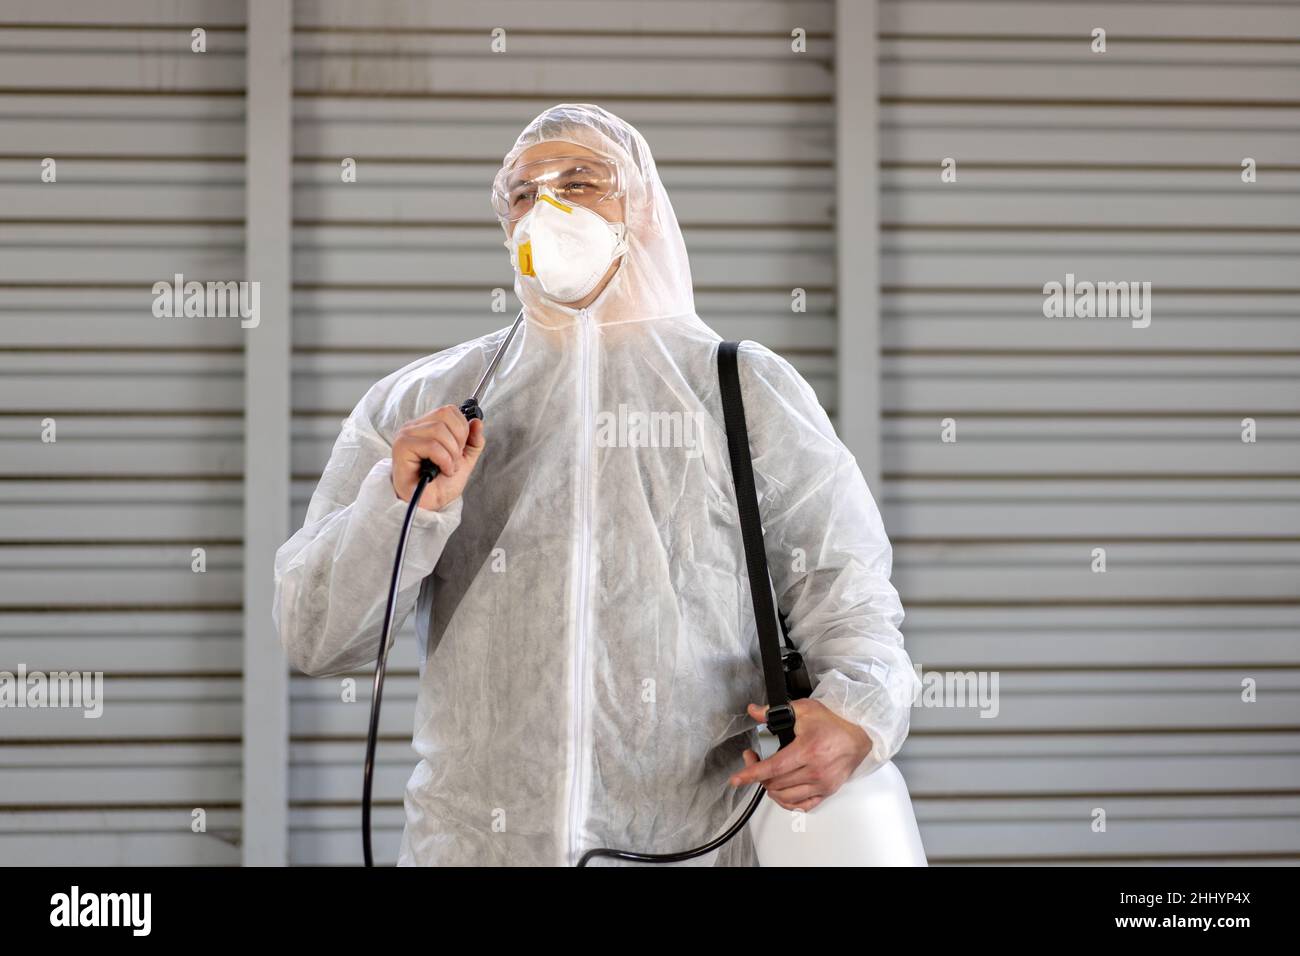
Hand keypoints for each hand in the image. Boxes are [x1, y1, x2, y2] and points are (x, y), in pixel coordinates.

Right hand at [391, 405, 485, 511]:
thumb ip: (473, 441)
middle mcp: (414, 427)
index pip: (449, 410)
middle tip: (454, 459)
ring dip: (452, 454)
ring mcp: (406, 436)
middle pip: (445, 415)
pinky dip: (445, 460)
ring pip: (439, 430)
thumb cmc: (441, 484)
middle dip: (458, 440)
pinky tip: (442, 470)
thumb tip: (477, 422)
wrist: (429, 505)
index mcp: (427, 426)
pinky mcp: (402, 447)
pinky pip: (432, 445)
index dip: (462, 428)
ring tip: (448, 467)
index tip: (460, 449)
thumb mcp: (464, 459)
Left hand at [729, 699, 871, 811]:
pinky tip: (780, 791)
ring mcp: (821, 784)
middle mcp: (815, 771)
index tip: (737, 779)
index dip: (752, 773)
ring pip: (785, 796)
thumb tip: (754, 711)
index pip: (773, 768)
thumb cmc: (834, 724)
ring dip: (770, 787)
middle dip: (758, 774)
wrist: (858, 737)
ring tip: (767, 774)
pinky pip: (801, 806)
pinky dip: (786, 802)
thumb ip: (775, 711)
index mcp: (808, 750)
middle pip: (776, 783)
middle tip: (754, 759)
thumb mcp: (804, 709)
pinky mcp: (826, 792)